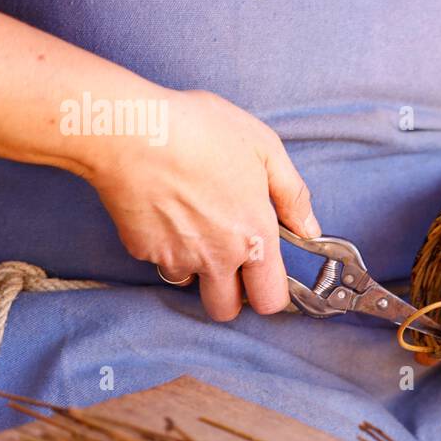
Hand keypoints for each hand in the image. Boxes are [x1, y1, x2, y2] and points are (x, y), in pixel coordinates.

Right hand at [85, 89, 319, 320]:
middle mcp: (218, 257)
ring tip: (194, 224)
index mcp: (255, 236)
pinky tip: (165, 211)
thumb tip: (309, 228)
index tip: (264, 277)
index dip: (270, 293)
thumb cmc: (200, 131)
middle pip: (225, 310)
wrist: (132, 130)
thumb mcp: (265, 148)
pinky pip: (160, 260)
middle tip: (229, 263)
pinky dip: (164, 246)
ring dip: (195, 266)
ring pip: (190, 284)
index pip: (270, 300)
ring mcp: (177, 257)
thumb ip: (292, 195)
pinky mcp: (142, 250)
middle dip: (230, 295)